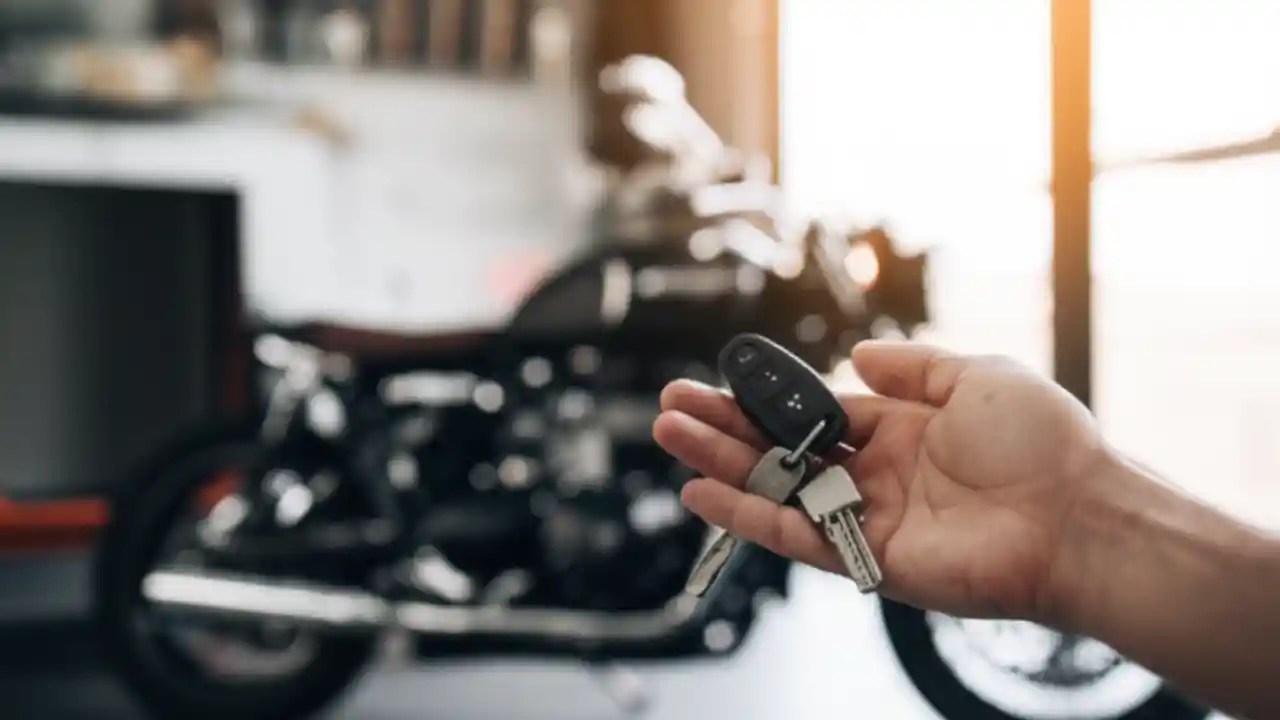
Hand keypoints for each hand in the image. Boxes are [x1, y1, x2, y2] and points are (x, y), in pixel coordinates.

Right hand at [653, 341, 1110, 622]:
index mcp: (899, 431)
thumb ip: (914, 366)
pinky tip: (701, 492)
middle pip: (782, 450)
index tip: (723, 379)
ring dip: (719, 464)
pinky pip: (793, 536)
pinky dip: (745, 516)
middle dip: (726, 427)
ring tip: (670, 434)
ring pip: (775, 490)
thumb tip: (860, 355)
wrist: (1079, 516)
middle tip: (673, 404)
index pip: (814, 414)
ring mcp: (866, 518)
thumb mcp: (977, 375)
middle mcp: (874, 475)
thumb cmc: (1044, 444)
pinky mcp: (865, 559)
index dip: (767, 399)